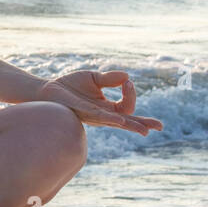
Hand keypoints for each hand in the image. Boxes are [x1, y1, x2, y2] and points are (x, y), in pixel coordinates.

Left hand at [35, 69, 161, 135]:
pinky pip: (99, 117)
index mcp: (107, 108)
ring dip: (130, 124)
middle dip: (143, 124)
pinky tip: (120, 119)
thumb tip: (127, 76)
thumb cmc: (69, 86)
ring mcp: (93, 116)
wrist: (47, 90)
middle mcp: (103, 115)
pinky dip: (111, 117)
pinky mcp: (83, 112)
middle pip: (127, 121)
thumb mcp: (93, 78)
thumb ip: (109, 79)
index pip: (127, 107)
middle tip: (159, 127)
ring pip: (116, 122)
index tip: (127, 82)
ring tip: (144, 130)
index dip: (131, 94)